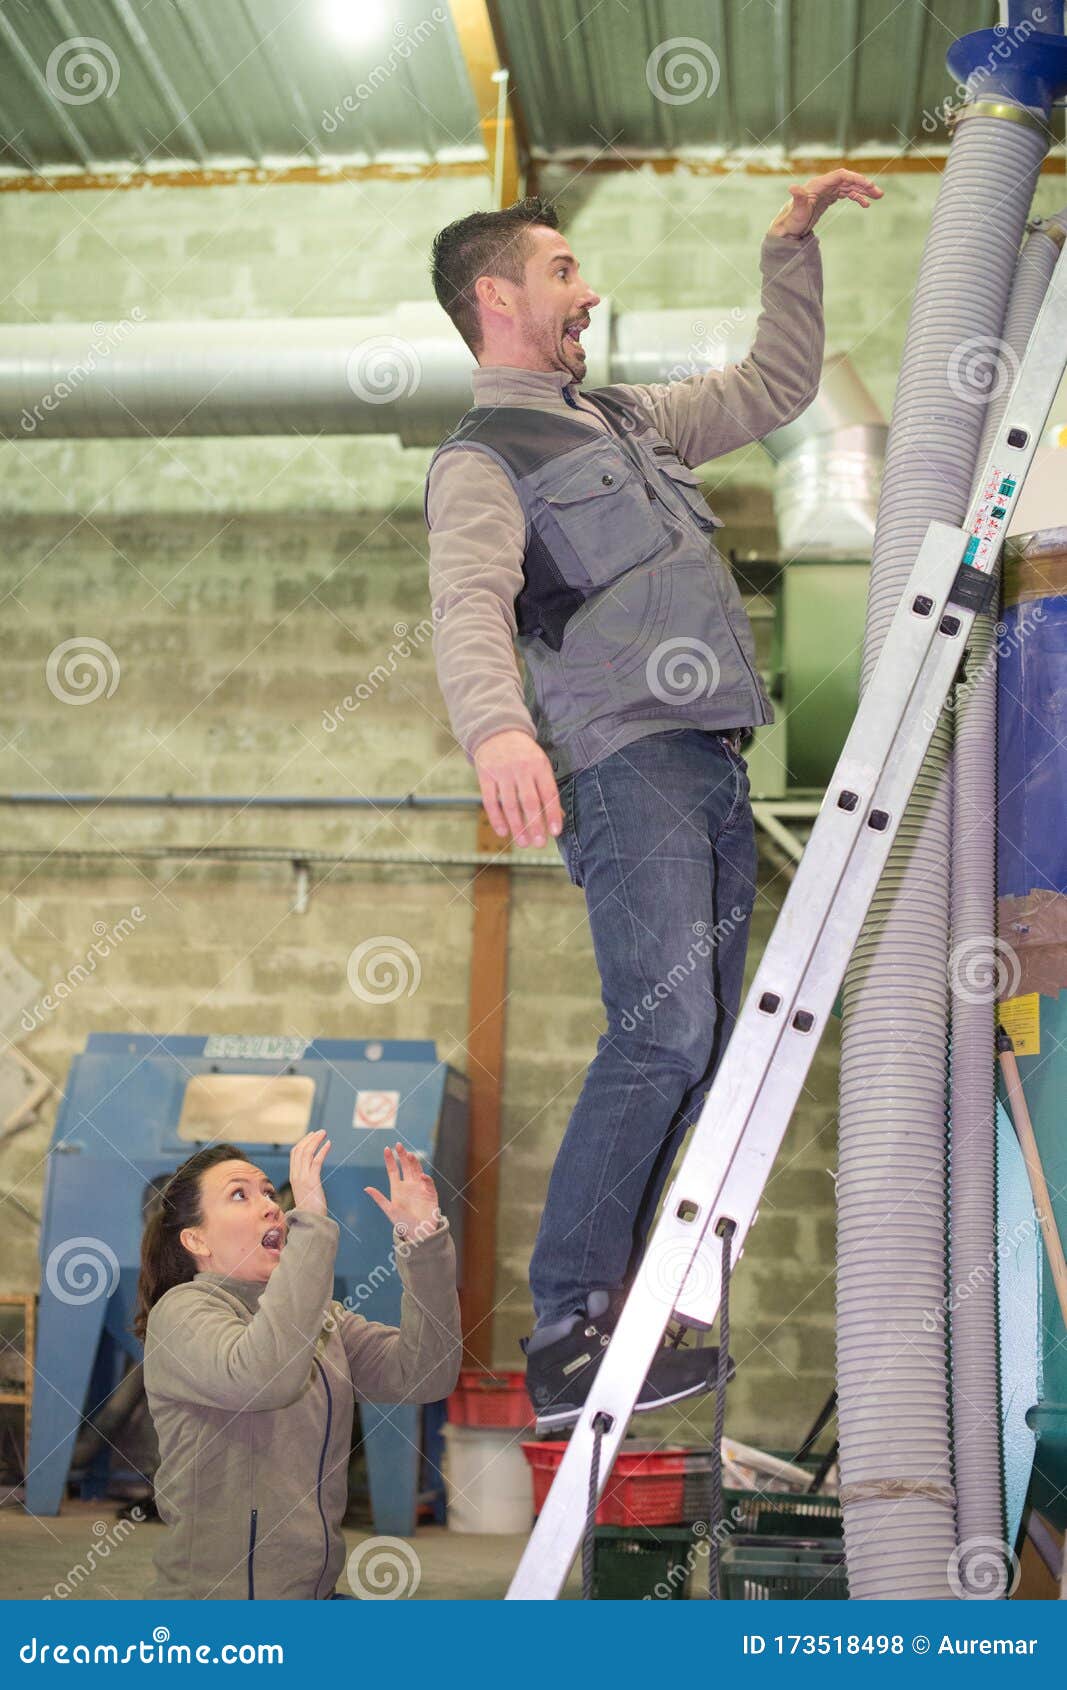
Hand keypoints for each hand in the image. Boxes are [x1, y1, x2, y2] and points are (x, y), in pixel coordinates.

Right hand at [289, 1128, 330, 1216]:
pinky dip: (322, 1151)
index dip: (303, 1142)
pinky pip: (316, 1161)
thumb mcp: (306, 1191)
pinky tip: (328, 1144)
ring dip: (316, 1141)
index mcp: (293, 1176)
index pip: (294, 1154)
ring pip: (306, 1153)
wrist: (310, 1222)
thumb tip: (312, 1175)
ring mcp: (302, 1178)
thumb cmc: (310, 1209)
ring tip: (324, 1134)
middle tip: (320, 1132)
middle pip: (299, 1150)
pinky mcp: (312, 1181)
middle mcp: (296, 1175)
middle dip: (310, 1138)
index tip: (311, 1135)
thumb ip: (306, 1181)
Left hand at [365, 1143, 442, 1238]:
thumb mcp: (389, 1210)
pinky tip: (421, 1176)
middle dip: (402, 1155)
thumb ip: (379, 1199)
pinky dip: (425, 1178)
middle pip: (406, 1166)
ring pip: (417, 1170)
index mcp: (398, 1188)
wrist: (418, 1234)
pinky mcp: (430, 1193)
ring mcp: (420, 1188)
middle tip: (398, 1145)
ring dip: (414, 1162)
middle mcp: (409, 1185)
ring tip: (409, 1155)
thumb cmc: (403, 1223)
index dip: (390, 1159)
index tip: (387, 1149)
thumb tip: (366, 1188)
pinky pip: (428, 1183)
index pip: (394, 1170)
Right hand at [473, 728, 562, 846]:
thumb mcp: (540, 765)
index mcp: (539, 765)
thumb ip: (547, 789)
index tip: (555, 832)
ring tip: (523, 843)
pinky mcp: (485, 775)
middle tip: (539, 844)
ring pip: (510, 805)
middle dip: (535, 825)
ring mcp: (502, 772)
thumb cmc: (524, 754)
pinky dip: (496, 819)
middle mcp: (521, 768)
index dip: (552, 814)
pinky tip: (503, 832)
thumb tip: (559, 817)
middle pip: (529, 802)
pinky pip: (490, 801)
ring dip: (517, 827)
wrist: (497, 732)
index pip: (549, 793)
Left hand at [767, 168, 882, 237]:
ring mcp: (826, 191)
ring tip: (877, 197)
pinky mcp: (827, 199)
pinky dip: (855, 198)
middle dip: (864, 185)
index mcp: (817, 185)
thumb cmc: (790, 221)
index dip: (855, 178)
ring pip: (848, 187)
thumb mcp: (796, 212)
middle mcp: (823, 185)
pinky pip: (845, 194)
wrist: (786, 229)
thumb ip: (797, 199)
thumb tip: (792, 187)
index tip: (869, 185)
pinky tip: (865, 204)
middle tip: (879, 193)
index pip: (841, 176)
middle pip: (847, 180)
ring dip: (863, 191)